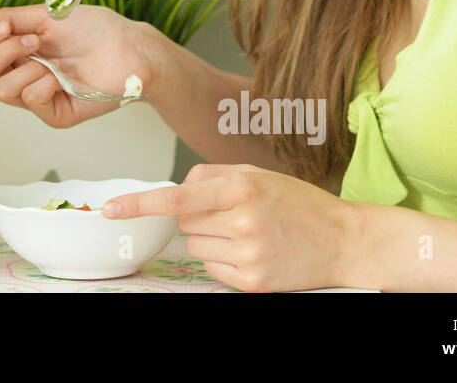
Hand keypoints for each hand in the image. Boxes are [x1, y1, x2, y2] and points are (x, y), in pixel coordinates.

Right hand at [0, 4, 158, 127]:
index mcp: (18, 49)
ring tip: (47, 58)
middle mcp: (23, 72)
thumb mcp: (46, 15)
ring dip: (22, 68)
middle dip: (0, 52)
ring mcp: (38, 95)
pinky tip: (61, 77)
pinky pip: (30, 99)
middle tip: (31, 40)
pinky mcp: (54, 114)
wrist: (130, 48)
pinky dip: (42, 83)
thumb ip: (9, 19)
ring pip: (1, 90)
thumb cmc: (95, 28)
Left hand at [100, 164, 358, 291]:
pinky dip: (223, 259)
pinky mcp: (253, 282)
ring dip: (210, 238)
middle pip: (184, 221)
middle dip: (199, 215)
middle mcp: (243, 220)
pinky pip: (211, 268)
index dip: (141, 204)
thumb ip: (212, 176)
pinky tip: (252, 250)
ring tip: (247, 231)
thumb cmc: (298, 203)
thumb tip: (176, 191)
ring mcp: (248, 254)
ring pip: (194, 246)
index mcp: (242, 187)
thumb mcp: (258, 174)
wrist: (344, 241)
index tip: (111, 209)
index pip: (178, 196)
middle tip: (233, 213)